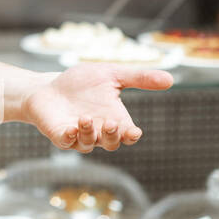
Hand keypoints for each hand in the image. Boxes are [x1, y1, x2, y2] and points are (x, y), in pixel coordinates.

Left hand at [20, 64, 172, 151]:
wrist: (47, 86)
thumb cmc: (80, 83)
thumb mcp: (111, 74)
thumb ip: (138, 78)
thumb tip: (171, 79)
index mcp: (114, 119)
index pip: (127, 134)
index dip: (131, 135)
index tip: (134, 131)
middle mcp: (98, 132)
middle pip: (111, 143)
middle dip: (112, 135)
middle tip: (110, 122)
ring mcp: (78, 136)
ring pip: (89, 144)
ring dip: (89, 133)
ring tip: (85, 117)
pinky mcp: (59, 135)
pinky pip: (66, 143)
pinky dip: (69, 138)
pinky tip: (70, 129)